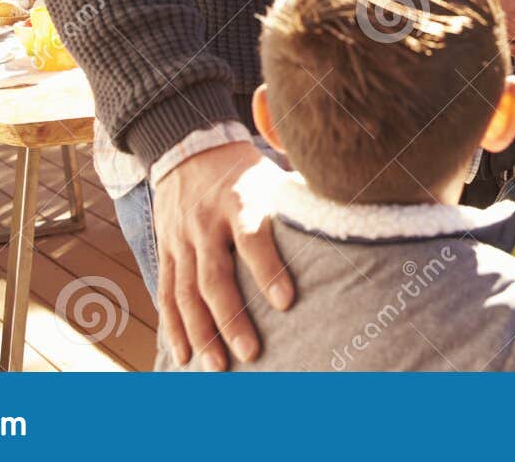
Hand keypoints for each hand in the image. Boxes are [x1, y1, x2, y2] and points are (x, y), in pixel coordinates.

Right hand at [155, 140, 293, 369]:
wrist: (187, 149)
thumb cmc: (244, 171)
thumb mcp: (272, 177)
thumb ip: (299, 204)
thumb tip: (348, 225)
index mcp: (240, 200)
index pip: (253, 238)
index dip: (268, 270)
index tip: (286, 302)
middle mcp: (206, 223)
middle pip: (215, 276)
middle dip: (231, 318)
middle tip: (251, 353)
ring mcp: (181, 239)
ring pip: (187, 292)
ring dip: (201, 332)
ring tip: (217, 367)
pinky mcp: (166, 250)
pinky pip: (167, 292)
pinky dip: (173, 326)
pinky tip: (183, 355)